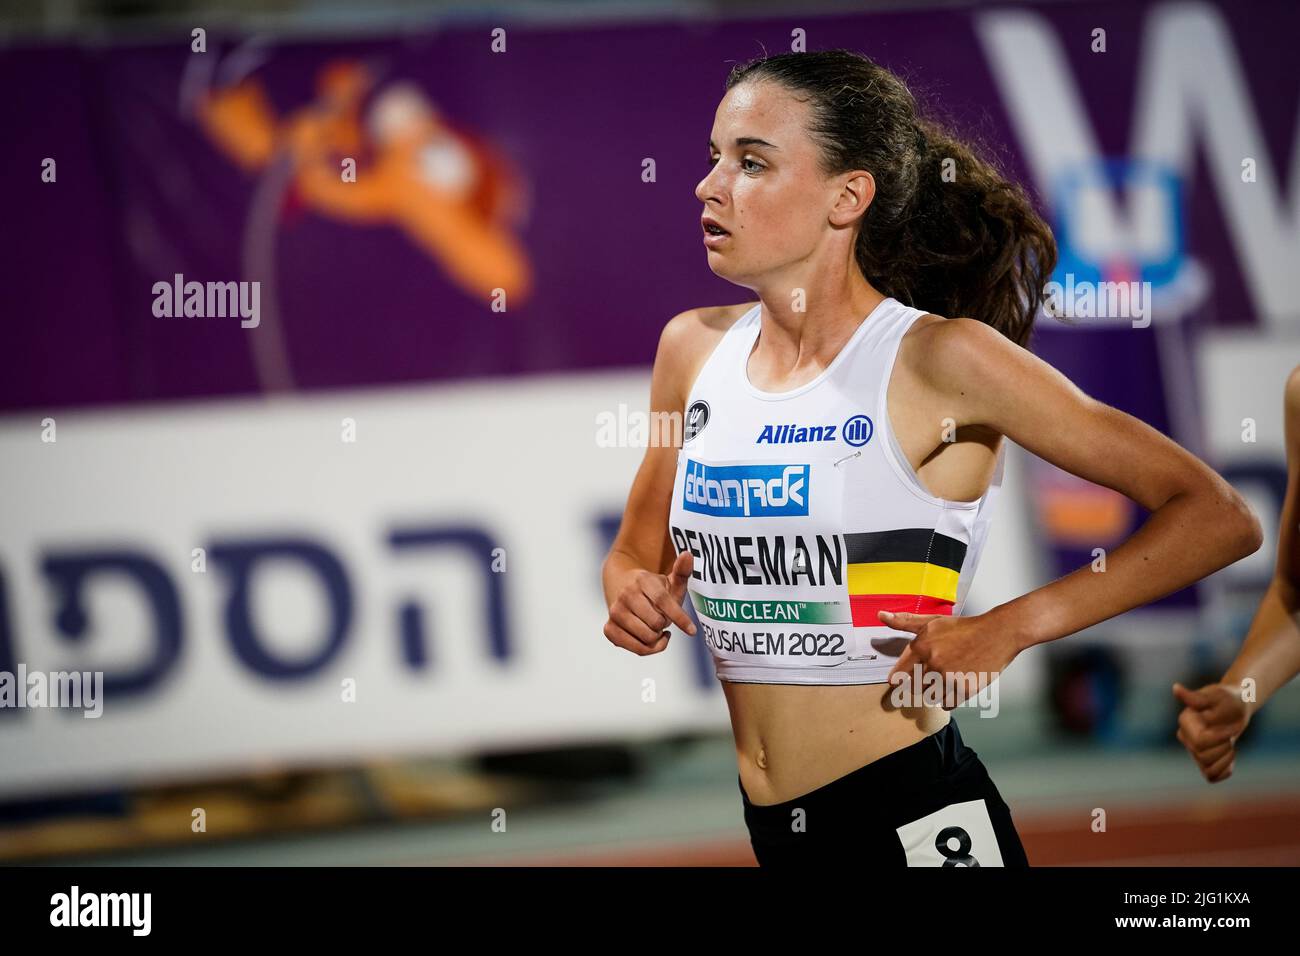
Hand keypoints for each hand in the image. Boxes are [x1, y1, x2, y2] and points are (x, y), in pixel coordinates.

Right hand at [603, 550, 695, 655]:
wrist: (622, 588)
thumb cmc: (653, 589)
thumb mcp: (669, 581)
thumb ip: (682, 571)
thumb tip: (688, 554)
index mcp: (643, 580)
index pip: (663, 601)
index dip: (679, 617)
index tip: (692, 631)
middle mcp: (626, 595)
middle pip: (656, 623)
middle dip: (665, 624)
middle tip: (662, 617)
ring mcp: (615, 612)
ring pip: (647, 638)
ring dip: (657, 636)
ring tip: (655, 626)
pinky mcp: (609, 628)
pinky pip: (636, 649)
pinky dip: (648, 648)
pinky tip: (649, 638)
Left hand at [880, 610, 1019, 708]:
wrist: (996, 634)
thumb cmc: (963, 628)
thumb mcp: (932, 621)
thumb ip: (904, 622)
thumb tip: (881, 615)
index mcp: (922, 646)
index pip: (899, 673)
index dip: (898, 680)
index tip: (897, 684)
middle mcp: (933, 663)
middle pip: (914, 687)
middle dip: (921, 684)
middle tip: (932, 676)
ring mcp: (949, 677)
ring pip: (930, 697)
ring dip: (935, 692)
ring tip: (947, 678)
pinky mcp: (964, 689)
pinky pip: (947, 704)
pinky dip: (949, 698)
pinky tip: (956, 684)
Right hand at [1172, 682, 1250, 782]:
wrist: (1237, 707)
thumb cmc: (1228, 699)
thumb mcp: (1217, 696)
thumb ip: (1196, 697)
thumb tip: (1175, 688)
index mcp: (1185, 722)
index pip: (1200, 742)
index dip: (1222, 737)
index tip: (1235, 726)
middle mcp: (1185, 737)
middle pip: (1204, 756)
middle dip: (1224, 747)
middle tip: (1232, 732)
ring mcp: (1193, 750)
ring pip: (1208, 768)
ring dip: (1226, 758)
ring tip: (1230, 743)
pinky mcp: (1204, 760)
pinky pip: (1212, 776)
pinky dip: (1224, 769)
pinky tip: (1230, 755)